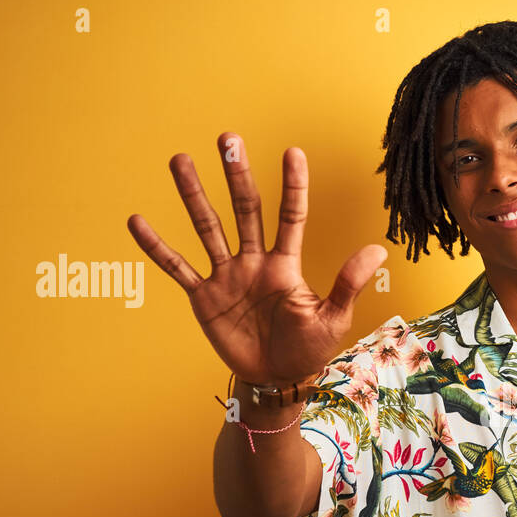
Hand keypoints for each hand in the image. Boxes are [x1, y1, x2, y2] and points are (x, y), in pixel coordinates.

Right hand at [127, 132, 385, 385]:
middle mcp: (254, 262)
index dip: (293, 185)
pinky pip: (177, 268)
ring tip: (180, 160)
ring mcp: (227, 276)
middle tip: (228, 138)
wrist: (277, 378)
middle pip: (245, 210)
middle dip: (236, 175)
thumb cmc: (309, 349)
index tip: (292, 151)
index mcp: (286, 265)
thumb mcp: (333, 318)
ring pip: (208, 228)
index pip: (291, 216)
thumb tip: (380, 250)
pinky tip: (137, 221)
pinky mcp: (205, 297)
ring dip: (193, 195)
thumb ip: (349, 284)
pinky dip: (157, 247)